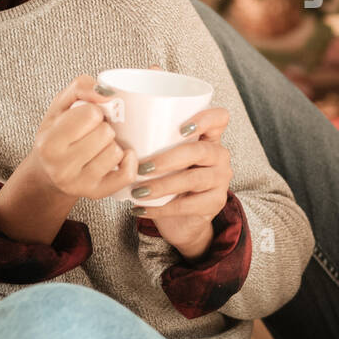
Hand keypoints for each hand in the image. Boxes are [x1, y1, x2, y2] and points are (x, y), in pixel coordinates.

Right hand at [29, 74, 138, 200]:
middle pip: (105, 133)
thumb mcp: (61, 104)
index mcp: (49, 143)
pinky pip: (126, 175)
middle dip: (104, 127)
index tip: (86, 117)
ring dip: (113, 144)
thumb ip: (81, 86)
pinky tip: (122, 156)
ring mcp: (79, 184)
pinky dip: (129, 162)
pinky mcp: (96, 194)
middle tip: (93, 132)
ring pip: (116, 152)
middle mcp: (60, 168)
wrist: (49, 171)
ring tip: (100, 146)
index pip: (90, 114)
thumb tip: (106, 92)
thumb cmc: (58, 132)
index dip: (94, 111)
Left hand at [129, 104, 231, 257]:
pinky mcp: (215, 203)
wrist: (182, 220)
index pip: (219, 118)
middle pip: (200, 151)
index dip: (205, 119)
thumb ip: (153, 143)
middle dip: (168, 159)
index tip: (180, 129)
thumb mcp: (165, 157)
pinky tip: (141, 209)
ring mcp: (220, 180)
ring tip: (138, 191)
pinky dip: (160, 208)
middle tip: (142, 168)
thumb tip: (118, 132)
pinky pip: (187, 205)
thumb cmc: (170, 179)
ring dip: (162, 185)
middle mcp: (219, 155)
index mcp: (209, 137)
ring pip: (193, 179)